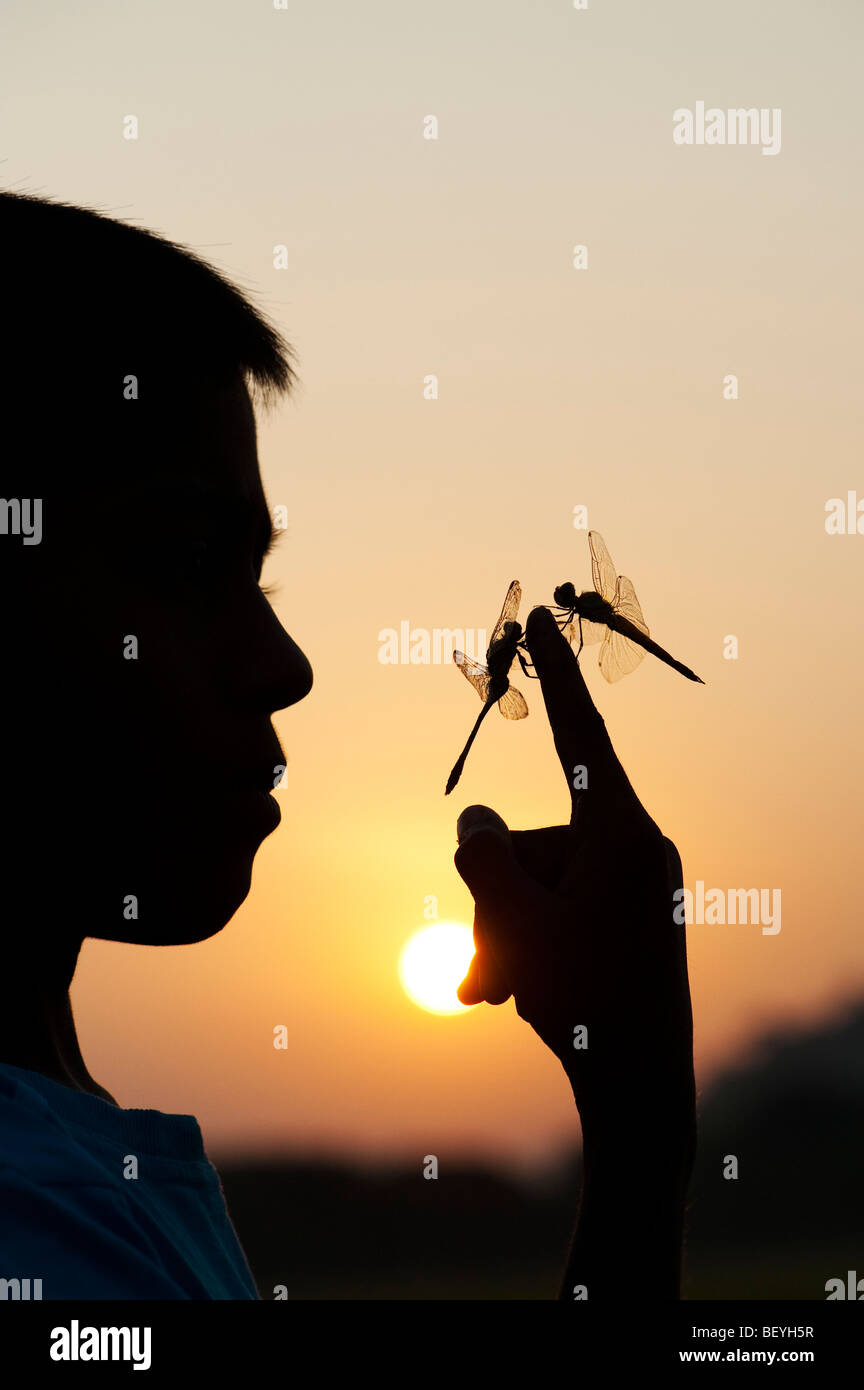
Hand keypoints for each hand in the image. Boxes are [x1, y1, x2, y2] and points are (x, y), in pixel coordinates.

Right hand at [454, 605, 694, 1133]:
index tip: (542, 616)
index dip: (556, 672)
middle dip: (491, 899)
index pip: (581, 732)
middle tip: (486, 967)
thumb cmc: (585, 1004)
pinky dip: (523, 944)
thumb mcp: (515, 924)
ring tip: (494, 993)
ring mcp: (629, 885)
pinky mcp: (622, 916)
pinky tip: (504, 995)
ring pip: (532, 880)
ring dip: (498, 935)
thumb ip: (482, 858)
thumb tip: (474, 820)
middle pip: (529, 838)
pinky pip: (555, 907)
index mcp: (621, 831)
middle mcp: (632, 846)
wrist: (642, 1091)